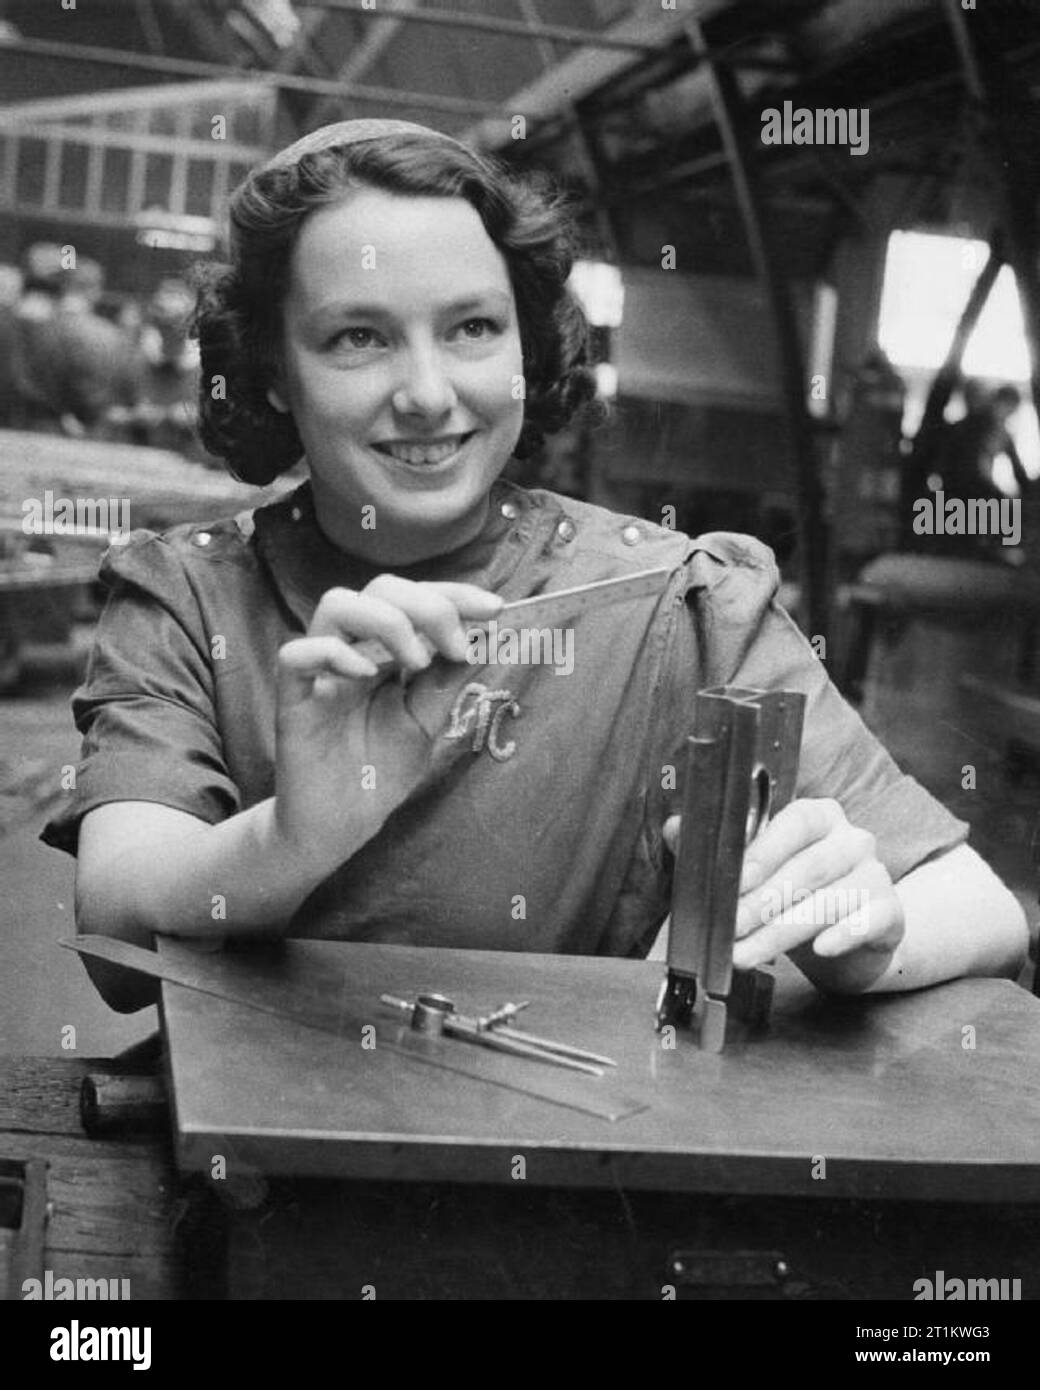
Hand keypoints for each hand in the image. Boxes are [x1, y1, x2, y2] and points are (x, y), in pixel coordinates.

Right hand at [275, 575, 502, 863]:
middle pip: (379, 588)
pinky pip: (295, 655)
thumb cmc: (380, 768)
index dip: (454, 595)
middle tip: (457, 646)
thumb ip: (448, 681)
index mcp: (386, 649)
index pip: (415, 598)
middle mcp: (353, 649)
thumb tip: (486, 638)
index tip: (494, 609)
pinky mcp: (292, 700)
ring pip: (337, 604)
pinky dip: (332, 652)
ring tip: (417, 662)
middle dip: (428, 606)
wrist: (343, 824)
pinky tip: (366, 675)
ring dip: (387, 621)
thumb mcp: (427, 722)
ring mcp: (321, 671)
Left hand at [663, 797, 904, 989]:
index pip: (794, 822)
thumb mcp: (758, 873)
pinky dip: (845, 934)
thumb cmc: (795, 895)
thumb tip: (676, 827)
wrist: (848, 938)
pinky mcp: (890, 913)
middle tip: (730, 928)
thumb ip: (718, 848)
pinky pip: (871, 920)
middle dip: (763, 902)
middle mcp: (852, 839)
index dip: (764, 851)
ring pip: (830, 901)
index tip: (735, 880)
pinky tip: (820, 948)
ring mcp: (875, 874)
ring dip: (783, 930)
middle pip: (808, 868)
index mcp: (818, 817)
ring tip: (747, 954)